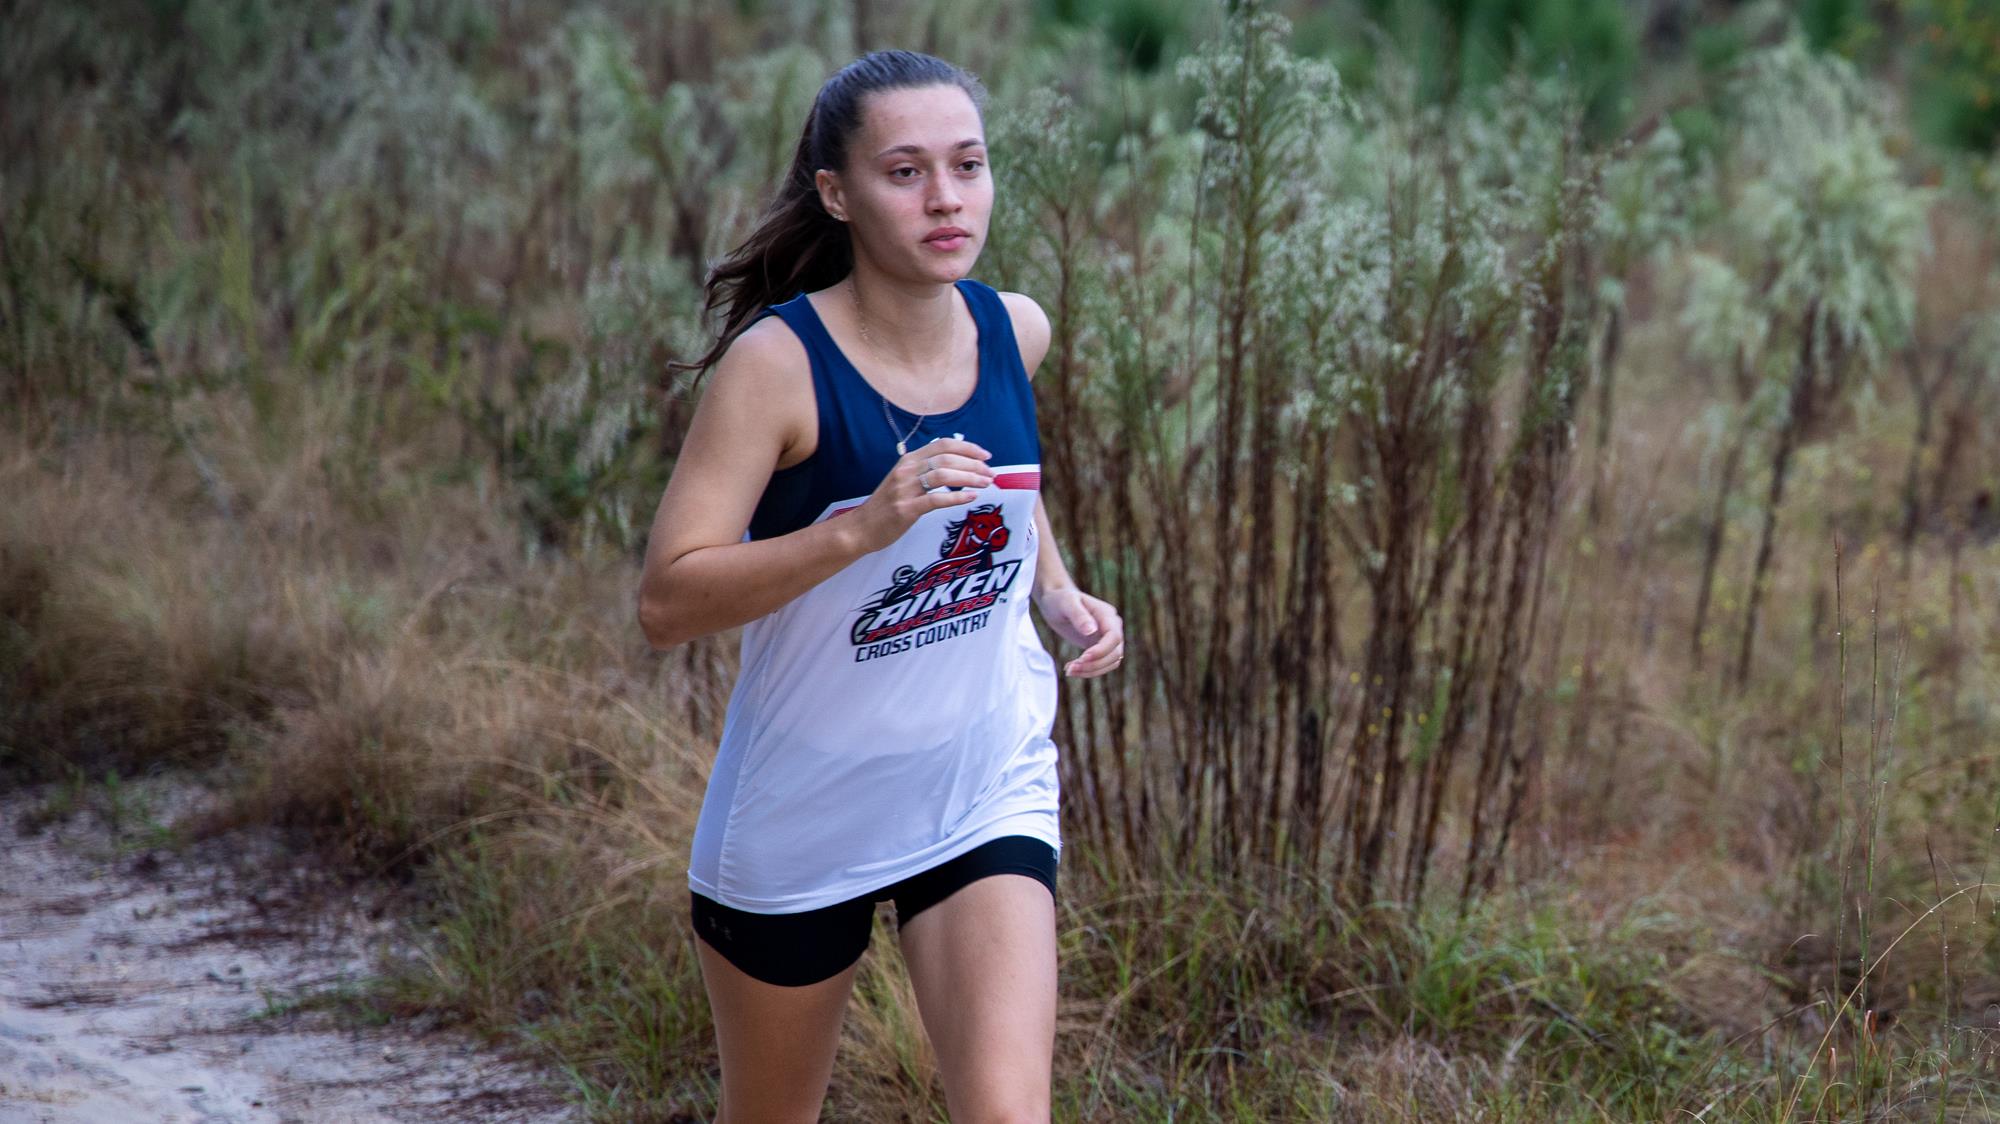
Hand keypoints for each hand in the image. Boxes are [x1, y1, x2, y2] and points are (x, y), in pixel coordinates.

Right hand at [849, 437, 993, 551]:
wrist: (861, 527)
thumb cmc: (887, 505)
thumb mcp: (904, 480)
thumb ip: (925, 470)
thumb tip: (957, 465)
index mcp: (908, 460)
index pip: (942, 445)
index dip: (967, 447)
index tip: (985, 456)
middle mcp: (906, 470)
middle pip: (946, 459)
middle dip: (974, 465)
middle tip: (991, 474)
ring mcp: (905, 490)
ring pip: (943, 476)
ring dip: (970, 478)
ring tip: (986, 484)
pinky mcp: (906, 509)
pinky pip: (936, 500)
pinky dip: (957, 498)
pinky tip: (972, 497)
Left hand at [1034, 586, 1123, 677]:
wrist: (1055, 601)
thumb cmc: (1060, 599)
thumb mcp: (1066, 604)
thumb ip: (1079, 616)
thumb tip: (1092, 631)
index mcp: (1107, 615)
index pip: (1114, 637)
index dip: (1101, 650)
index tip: (1083, 657)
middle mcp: (1112, 627)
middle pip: (1115, 654)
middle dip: (1094, 664)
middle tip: (1071, 668)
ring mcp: (1107, 638)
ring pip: (1111, 662)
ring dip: (1092, 670)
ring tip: (1069, 670)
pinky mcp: (1099, 647)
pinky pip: (1102, 664)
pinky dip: (1089, 670)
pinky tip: (1072, 668)